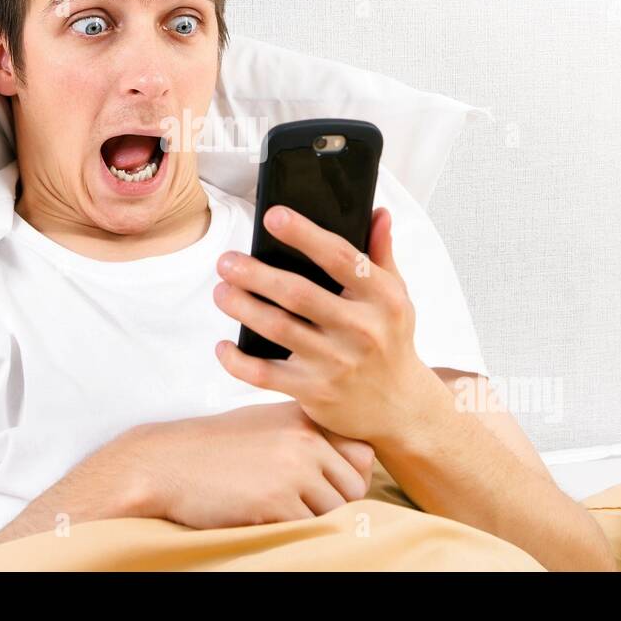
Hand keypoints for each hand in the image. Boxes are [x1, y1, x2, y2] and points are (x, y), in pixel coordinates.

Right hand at [128, 400, 374, 528]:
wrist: (167, 463)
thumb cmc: (216, 447)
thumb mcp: (267, 423)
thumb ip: (309, 434)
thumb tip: (355, 461)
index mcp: (305, 417)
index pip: (363, 451)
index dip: (353, 474)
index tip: (332, 483)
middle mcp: (305, 439)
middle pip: (356, 485)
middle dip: (339, 501)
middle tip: (307, 503)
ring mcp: (294, 469)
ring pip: (337, 510)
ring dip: (316, 518)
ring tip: (282, 508)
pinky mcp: (277, 501)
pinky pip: (310, 527)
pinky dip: (294, 528)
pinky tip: (266, 515)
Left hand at [212, 205, 426, 442]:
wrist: (399, 407)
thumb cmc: (389, 341)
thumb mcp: (396, 297)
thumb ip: (381, 254)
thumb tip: (377, 213)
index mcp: (382, 298)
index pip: (340, 257)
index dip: (305, 234)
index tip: (272, 215)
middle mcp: (361, 330)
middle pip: (298, 293)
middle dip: (256, 274)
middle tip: (226, 261)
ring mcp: (337, 363)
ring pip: (277, 329)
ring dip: (242, 307)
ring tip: (221, 291)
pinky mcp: (315, 392)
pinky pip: (265, 375)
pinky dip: (238, 361)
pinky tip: (223, 346)